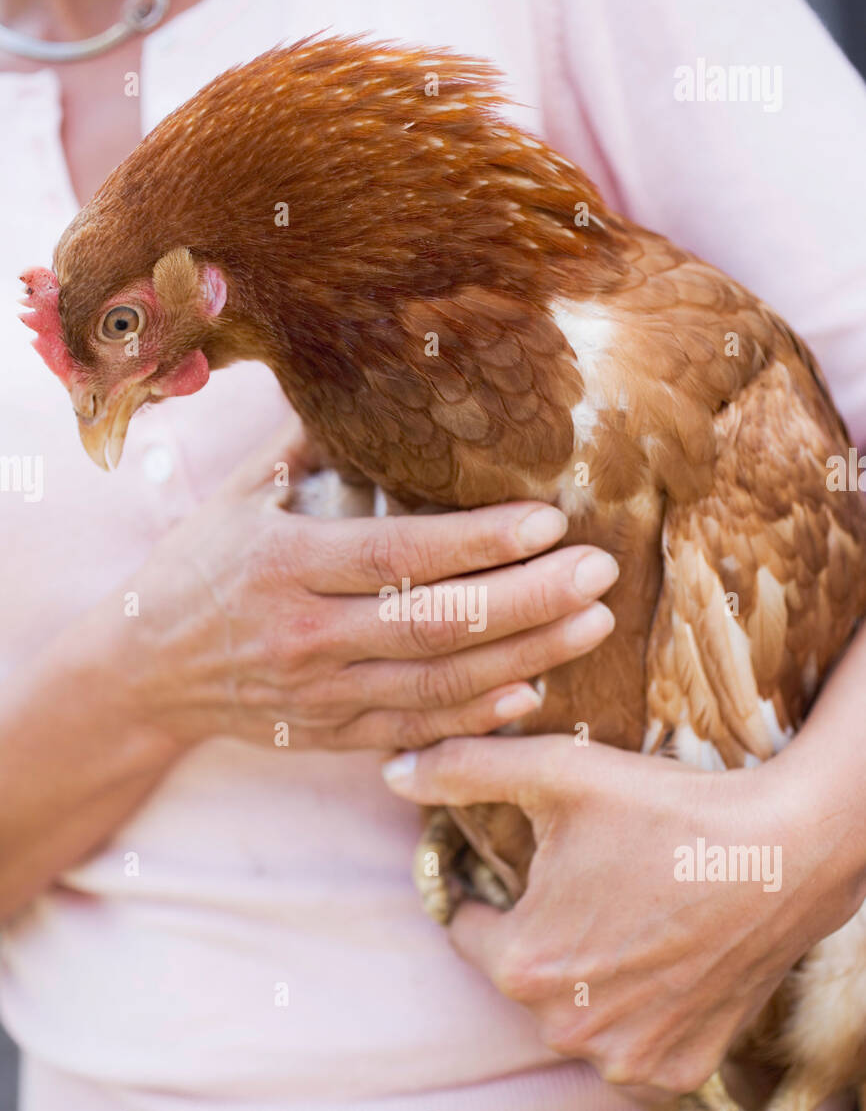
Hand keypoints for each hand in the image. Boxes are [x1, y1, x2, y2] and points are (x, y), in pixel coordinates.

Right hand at [118, 427, 617, 750]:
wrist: (143, 673)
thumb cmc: (198, 569)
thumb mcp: (240, 497)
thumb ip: (310, 444)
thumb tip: (379, 376)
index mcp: (284, 562)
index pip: (397, 554)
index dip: (477, 542)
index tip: (548, 521)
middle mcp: (306, 634)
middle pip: (434, 623)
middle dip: (528, 600)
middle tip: (600, 573)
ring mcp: (321, 694)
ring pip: (440, 683)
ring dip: (526, 656)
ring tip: (593, 625)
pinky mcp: (332, 733)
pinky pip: (417, 730)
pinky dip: (479, 715)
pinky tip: (537, 691)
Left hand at [382, 734, 858, 1092]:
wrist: (788, 853)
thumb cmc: (668, 811)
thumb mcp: (559, 772)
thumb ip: (464, 769)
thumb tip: (394, 772)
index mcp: (522, 963)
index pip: (466, 928)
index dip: (489, 889)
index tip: (529, 864)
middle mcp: (564, 1031)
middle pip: (522, 971)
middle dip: (542, 929)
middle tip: (592, 880)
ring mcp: (625, 1059)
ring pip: (573, 1011)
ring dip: (587, 974)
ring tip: (630, 914)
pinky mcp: (678, 1070)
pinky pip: (629, 1041)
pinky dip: (636, 1008)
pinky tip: (663, 957)